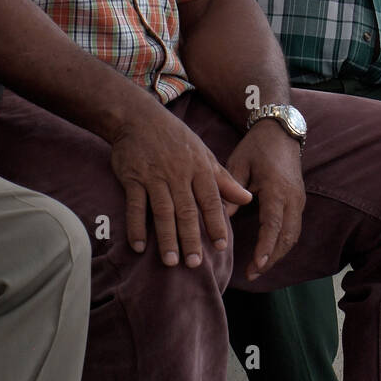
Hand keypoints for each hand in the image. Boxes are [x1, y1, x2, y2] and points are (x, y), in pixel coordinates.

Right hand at [109, 102, 251, 268]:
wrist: (139, 117)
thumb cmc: (175, 138)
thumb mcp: (204, 153)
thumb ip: (224, 179)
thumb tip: (247, 199)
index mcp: (199, 168)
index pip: (210, 200)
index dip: (216, 223)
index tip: (222, 246)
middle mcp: (178, 174)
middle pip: (186, 210)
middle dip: (191, 238)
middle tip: (195, 263)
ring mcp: (154, 177)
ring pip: (162, 211)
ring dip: (166, 237)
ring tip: (170, 261)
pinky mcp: (133, 178)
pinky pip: (135, 205)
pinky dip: (136, 226)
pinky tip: (139, 246)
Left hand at [225, 119, 305, 281]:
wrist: (281, 130)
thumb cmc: (257, 146)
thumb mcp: (239, 164)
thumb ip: (231, 192)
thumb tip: (220, 219)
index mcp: (277, 189)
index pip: (274, 226)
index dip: (265, 248)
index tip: (256, 266)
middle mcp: (293, 198)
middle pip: (287, 237)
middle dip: (271, 258)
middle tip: (253, 273)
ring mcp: (299, 199)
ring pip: (293, 235)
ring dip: (278, 253)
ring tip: (259, 268)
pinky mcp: (299, 200)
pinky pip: (294, 228)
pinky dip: (283, 243)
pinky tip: (269, 251)